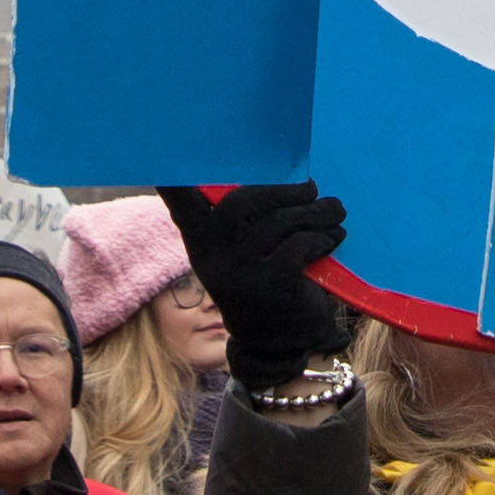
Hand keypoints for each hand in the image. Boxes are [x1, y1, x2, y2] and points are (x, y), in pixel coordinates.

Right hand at [161, 183, 353, 373]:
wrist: (285, 347)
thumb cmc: (268, 287)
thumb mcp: (246, 255)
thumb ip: (248, 222)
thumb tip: (279, 173)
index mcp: (201, 242)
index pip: (180, 201)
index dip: (171, 174)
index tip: (161, 148)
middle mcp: (213, 255)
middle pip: (241, 201)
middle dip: (282, 189)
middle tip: (311, 188)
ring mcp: (239, 271)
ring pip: (279, 221)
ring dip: (314, 212)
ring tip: (333, 212)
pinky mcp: (270, 283)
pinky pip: (299, 244)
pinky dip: (322, 237)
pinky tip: (332, 238)